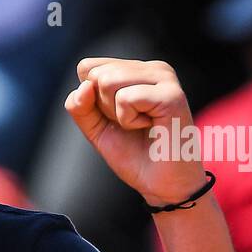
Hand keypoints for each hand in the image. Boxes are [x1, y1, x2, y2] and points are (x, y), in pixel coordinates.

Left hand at [65, 57, 208, 208]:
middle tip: (131, 125)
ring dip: (116, 114)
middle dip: (103, 107)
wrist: (162, 184)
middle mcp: (153, 69)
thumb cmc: (133, 154)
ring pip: (108, 81)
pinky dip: (129, 121)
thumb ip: (80, 106)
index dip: (90, 100)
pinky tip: (150, 127)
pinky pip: (126, 98)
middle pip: (96, 74)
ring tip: (141, 125)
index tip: (116, 118)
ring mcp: (165, 79)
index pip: (88, 67)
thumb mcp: (95, 128)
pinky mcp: (171, 95)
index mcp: (136, 71)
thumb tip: (84, 86)